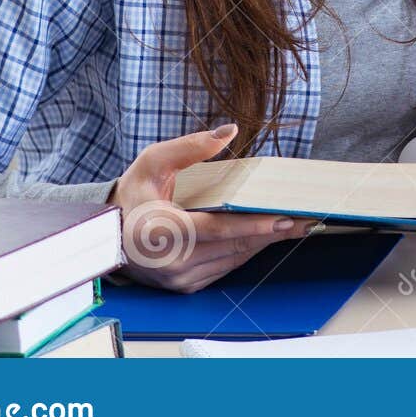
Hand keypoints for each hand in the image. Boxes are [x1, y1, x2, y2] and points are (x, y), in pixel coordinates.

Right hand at [109, 123, 313, 293]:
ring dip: (264, 242)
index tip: (283, 220)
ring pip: (233, 258)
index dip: (250, 226)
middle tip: (307, 218)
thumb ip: (189, 147)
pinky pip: (226, 266)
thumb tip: (228, 131)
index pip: (214, 229)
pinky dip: (247, 250)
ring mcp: (179, 278)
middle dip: (272, 232)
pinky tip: (267, 235)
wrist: (108, 235)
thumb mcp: (152, 161)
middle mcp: (170, 261)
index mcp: (159, 231)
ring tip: (296, 224)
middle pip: (232, 245)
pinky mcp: (187, 285)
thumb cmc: (132, 195)